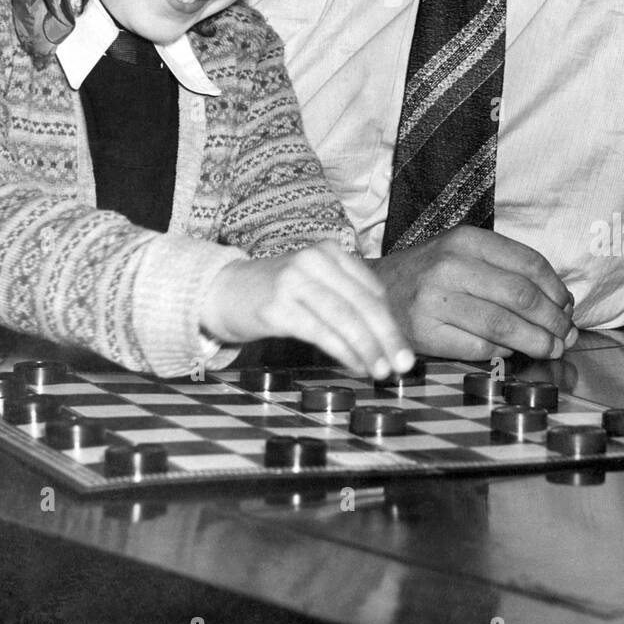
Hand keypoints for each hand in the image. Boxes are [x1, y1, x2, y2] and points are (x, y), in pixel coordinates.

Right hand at [200, 241, 412, 378]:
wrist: (220, 291)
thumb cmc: (274, 293)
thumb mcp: (313, 283)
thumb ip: (344, 298)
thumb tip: (384, 335)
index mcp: (329, 252)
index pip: (371, 288)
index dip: (391, 321)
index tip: (403, 348)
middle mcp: (314, 261)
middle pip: (363, 302)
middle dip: (387, 337)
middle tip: (404, 364)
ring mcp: (294, 281)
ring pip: (345, 317)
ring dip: (368, 348)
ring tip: (381, 371)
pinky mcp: (278, 307)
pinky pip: (321, 332)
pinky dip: (344, 352)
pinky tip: (355, 366)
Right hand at [379, 226, 574, 360]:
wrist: (373, 293)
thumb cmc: (428, 275)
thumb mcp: (463, 254)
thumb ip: (506, 270)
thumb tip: (560, 303)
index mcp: (465, 240)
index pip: (528, 263)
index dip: (557, 289)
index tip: (567, 307)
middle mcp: (450, 265)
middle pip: (521, 296)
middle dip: (554, 320)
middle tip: (566, 335)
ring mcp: (436, 300)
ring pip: (504, 325)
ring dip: (537, 342)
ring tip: (551, 349)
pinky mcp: (426, 332)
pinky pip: (480, 346)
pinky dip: (504, 351)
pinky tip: (511, 350)